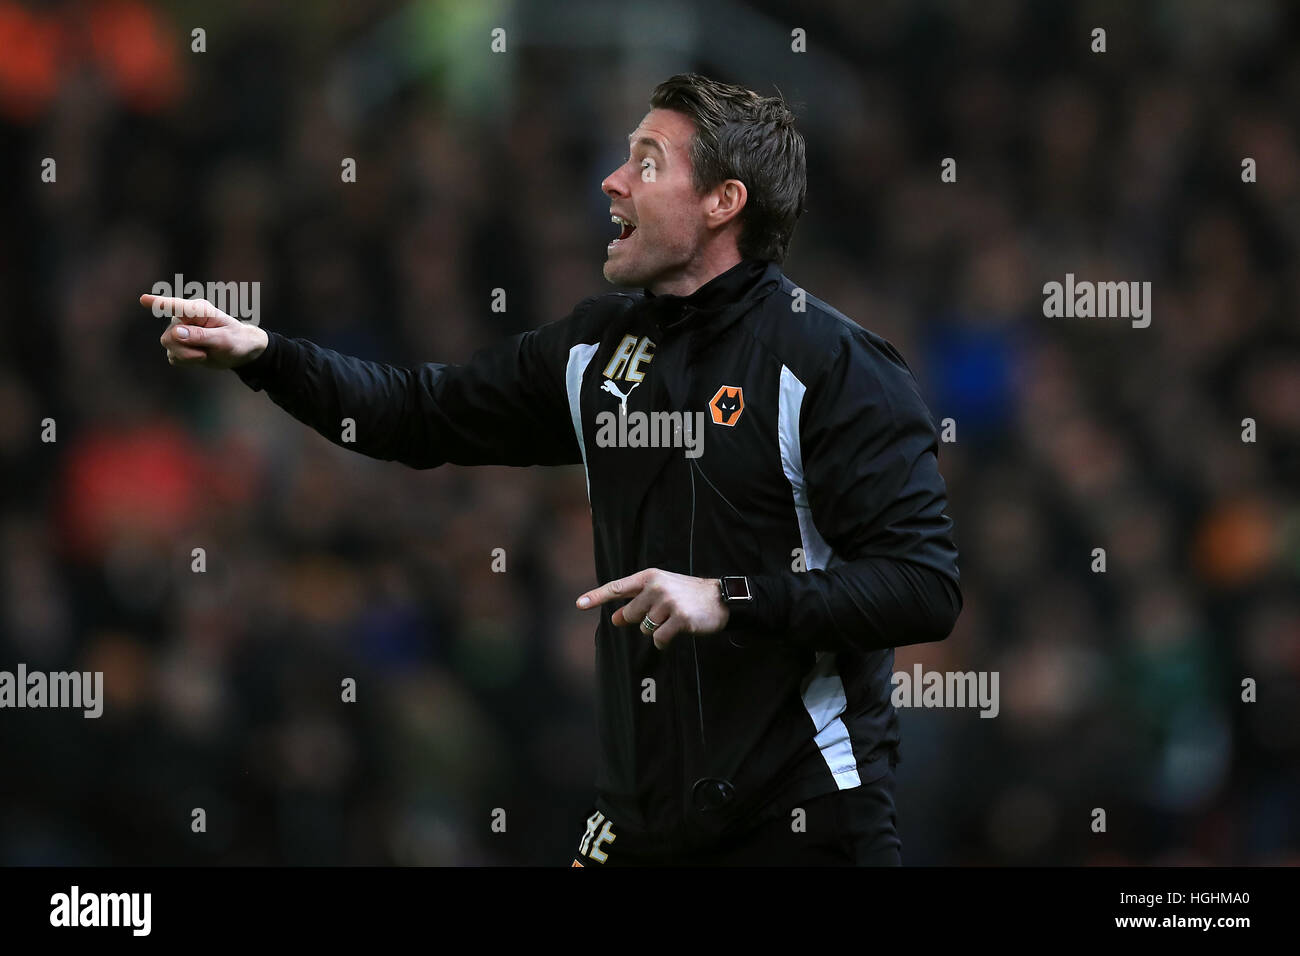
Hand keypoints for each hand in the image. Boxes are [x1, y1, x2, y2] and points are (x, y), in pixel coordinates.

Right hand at [143, 294, 268, 368]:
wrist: (241, 351)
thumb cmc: (237, 340)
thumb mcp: (224, 340)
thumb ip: (201, 335)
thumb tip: (176, 332)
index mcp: (199, 310)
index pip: (176, 306)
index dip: (159, 303)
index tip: (143, 300)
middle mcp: (185, 318)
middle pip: (169, 335)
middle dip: (185, 349)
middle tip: (204, 353)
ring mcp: (180, 330)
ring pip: (168, 346)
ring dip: (187, 356)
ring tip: (205, 353)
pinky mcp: (179, 344)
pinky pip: (173, 357)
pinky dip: (186, 361)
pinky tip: (199, 357)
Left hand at [576, 569, 728, 649]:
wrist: (721, 598)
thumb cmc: (687, 595)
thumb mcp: (661, 591)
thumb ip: (638, 602)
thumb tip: (616, 619)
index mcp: (649, 577)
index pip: (618, 588)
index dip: (597, 597)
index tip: (579, 604)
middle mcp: (656, 587)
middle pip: (630, 615)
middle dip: (641, 620)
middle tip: (662, 614)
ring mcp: (668, 602)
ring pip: (645, 628)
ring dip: (657, 629)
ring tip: (674, 618)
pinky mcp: (679, 618)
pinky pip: (659, 639)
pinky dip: (665, 640)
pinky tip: (678, 630)